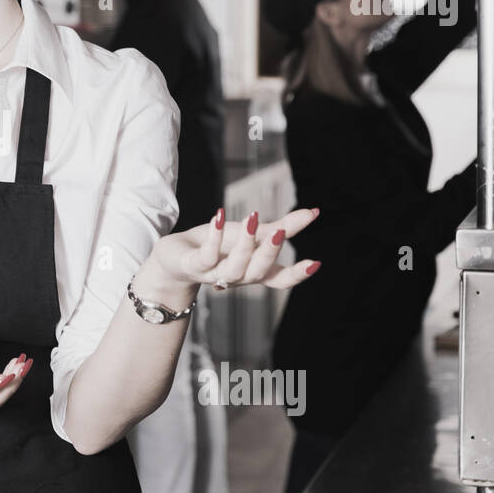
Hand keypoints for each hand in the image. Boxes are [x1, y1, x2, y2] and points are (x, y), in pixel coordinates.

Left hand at [144, 207, 320, 290]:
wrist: (177, 255)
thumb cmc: (220, 245)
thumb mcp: (254, 233)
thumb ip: (283, 227)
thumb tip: (314, 212)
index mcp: (255, 271)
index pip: (279, 279)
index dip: (297, 274)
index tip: (315, 262)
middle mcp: (238, 276)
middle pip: (258, 273)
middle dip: (269, 254)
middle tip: (280, 233)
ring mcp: (215, 273)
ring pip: (234, 268)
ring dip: (245, 245)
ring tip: (252, 218)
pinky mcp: (194, 266)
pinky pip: (206, 256)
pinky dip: (214, 238)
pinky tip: (219, 216)